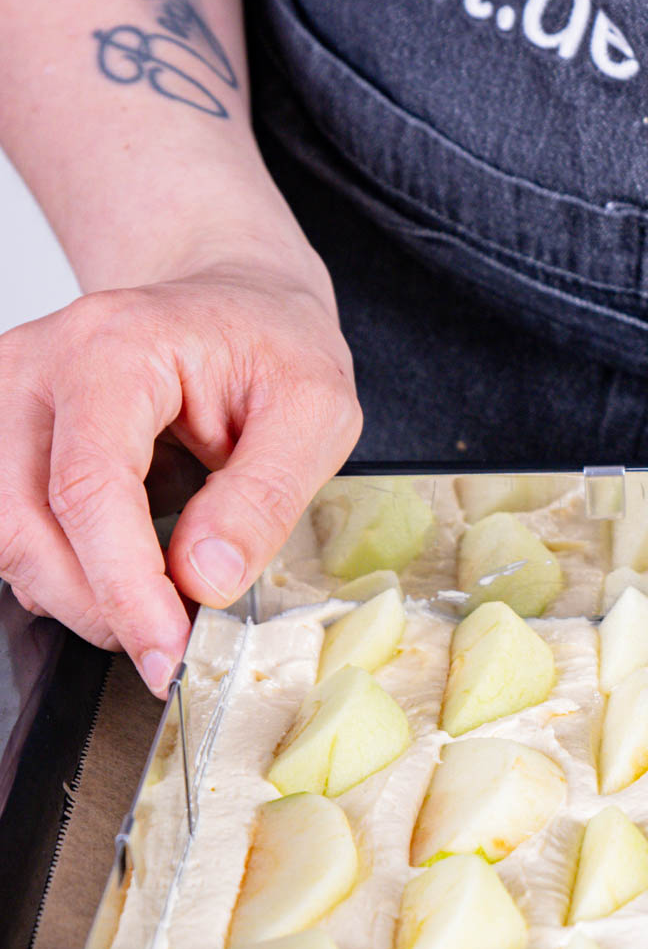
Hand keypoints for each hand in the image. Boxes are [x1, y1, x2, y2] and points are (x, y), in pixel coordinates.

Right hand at [0, 262, 360, 693]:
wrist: (231, 299)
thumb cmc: (273, 345)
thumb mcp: (316, 410)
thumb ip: (265, 494)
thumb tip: (207, 579)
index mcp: (113, 348)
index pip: (89, 486)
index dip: (124, 585)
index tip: (169, 650)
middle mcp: (34, 367)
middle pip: (21, 520)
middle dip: (96, 605)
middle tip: (171, 648)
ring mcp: (4, 398)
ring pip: (1, 534)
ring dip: (75, 595)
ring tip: (157, 610)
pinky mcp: (2, 433)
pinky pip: (7, 527)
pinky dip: (62, 570)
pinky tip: (125, 574)